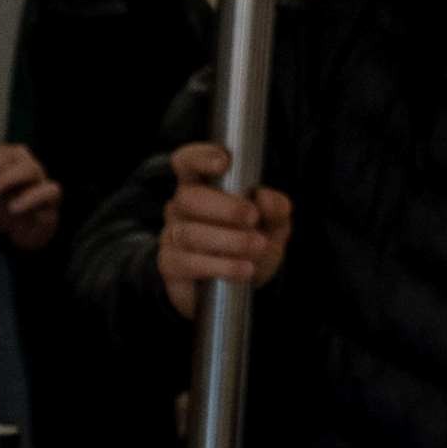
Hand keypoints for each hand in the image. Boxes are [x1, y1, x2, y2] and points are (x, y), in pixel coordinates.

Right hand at [153, 141, 290, 317]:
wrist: (235, 290)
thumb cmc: (250, 245)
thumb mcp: (272, 226)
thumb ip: (275, 209)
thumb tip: (266, 199)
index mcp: (203, 186)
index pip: (188, 162)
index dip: (201, 157)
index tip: (225, 162)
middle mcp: (181, 207)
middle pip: (189, 197)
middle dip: (224, 206)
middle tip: (252, 217)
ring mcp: (172, 236)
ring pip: (190, 232)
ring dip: (228, 240)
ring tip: (257, 246)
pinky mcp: (170, 265)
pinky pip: (188, 262)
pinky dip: (220, 266)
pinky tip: (244, 269)